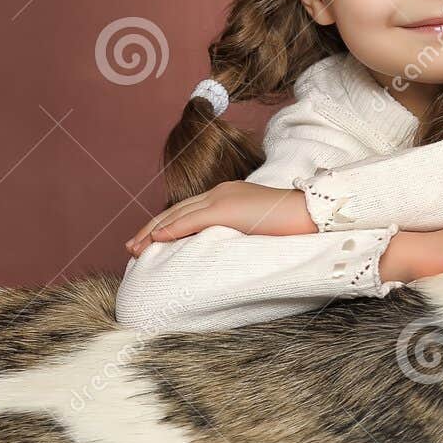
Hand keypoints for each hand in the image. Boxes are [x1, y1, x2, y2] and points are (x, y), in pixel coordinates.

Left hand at [126, 181, 315, 255]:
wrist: (312, 213)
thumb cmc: (293, 225)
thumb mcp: (258, 228)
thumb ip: (238, 233)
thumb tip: (224, 251)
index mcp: (228, 195)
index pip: (188, 210)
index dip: (166, 225)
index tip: (149, 241)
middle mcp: (220, 192)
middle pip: (176, 210)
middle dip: (151, 229)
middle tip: (131, 247)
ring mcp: (222, 198)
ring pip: (177, 215)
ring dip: (152, 233)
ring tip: (134, 249)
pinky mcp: (226, 208)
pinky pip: (190, 220)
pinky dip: (169, 231)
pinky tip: (154, 242)